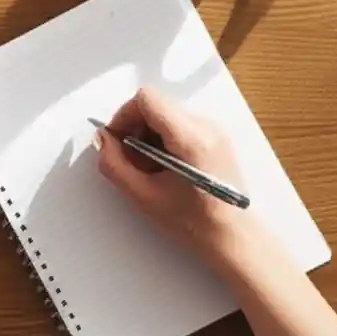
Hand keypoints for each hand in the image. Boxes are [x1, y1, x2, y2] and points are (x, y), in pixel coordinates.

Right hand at [96, 87, 268, 271]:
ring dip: (148, 135)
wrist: (233, 236)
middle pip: (155, 105)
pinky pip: (179, 123)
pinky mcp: (215, 136)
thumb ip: (114, 164)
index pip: (147, 99)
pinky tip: (165, 167)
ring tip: (150, 168)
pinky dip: (163, 139)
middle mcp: (206, 126)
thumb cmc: (194, 223)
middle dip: (135, 128)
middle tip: (133, 161)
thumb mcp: (144, 196)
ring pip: (165, 113)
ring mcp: (214, 129)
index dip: (124, 115)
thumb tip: (102, 139)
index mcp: (190, 139)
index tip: (117, 140)